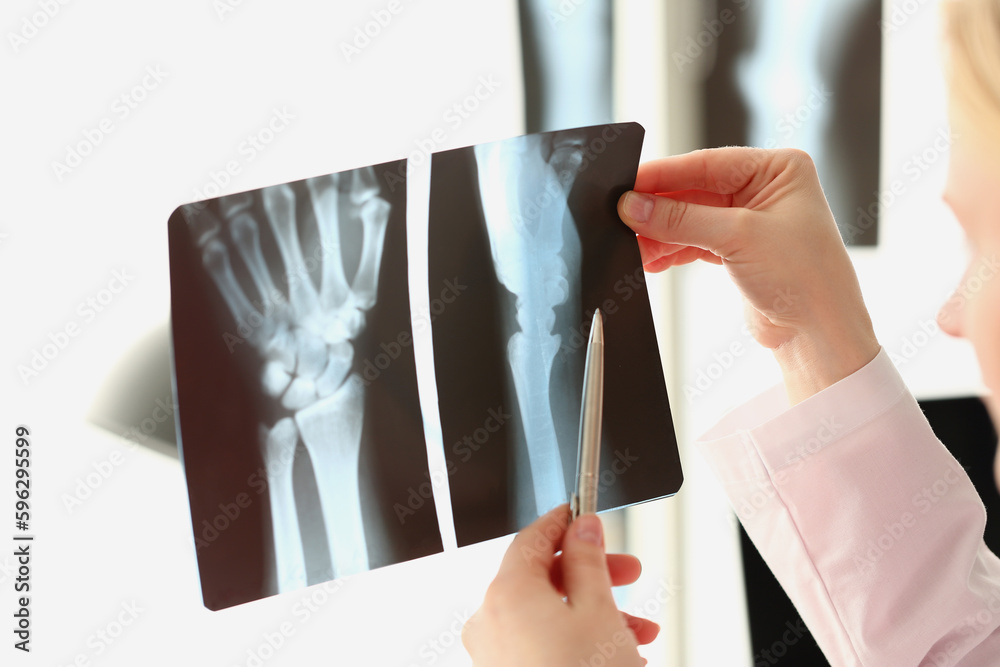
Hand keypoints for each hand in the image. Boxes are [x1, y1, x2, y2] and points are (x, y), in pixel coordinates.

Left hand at [462, 505, 658, 666]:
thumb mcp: (597, 610)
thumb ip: (588, 560)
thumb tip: (583, 530)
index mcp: (506, 592)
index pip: (531, 538)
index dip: (563, 523)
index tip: (584, 515)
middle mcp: (490, 620)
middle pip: (542, 577)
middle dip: (593, 575)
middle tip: (628, 572)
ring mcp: (494, 654)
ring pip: (548, 614)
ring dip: (595, 612)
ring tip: (638, 629)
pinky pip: (541, 643)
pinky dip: (576, 638)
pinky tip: (616, 653)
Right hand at [617, 147, 880, 403]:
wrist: (820, 335)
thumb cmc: (805, 278)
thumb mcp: (738, 237)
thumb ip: (681, 219)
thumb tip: (634, 205)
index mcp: (778, 167)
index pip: (707, 163)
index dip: (663, 174)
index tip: (627, 184)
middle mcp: (765, 189)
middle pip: (694, 190)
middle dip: (658, 209)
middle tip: (621, 217)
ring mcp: (750, 220)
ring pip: (690, 218)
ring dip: (661, 234)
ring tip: (632, 247)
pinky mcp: (739, 250)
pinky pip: (694, 241)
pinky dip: (672, 250)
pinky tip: (651, 259)